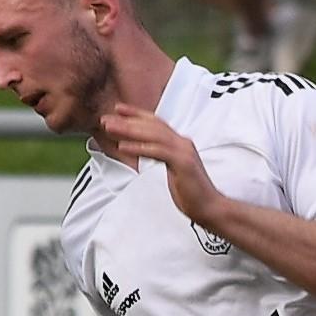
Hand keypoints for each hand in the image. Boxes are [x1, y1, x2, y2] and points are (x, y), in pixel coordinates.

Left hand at [98, 103, 224, 225]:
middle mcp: (182, 142)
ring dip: (128, 131)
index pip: (156, 123)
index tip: (117, 109)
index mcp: (180, 143)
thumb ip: (163, 157)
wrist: (210, 207)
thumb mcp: (174, 170)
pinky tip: (122, 147)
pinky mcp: (183, 163)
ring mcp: (183, 151)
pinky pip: (157, 152)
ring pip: (153, 135)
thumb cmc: (191, 193)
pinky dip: (138, 148)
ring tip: (109, 129)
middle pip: (151, 126)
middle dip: (127, 121)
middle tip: (105, 119)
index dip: (136, 114)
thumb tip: (147, 152)